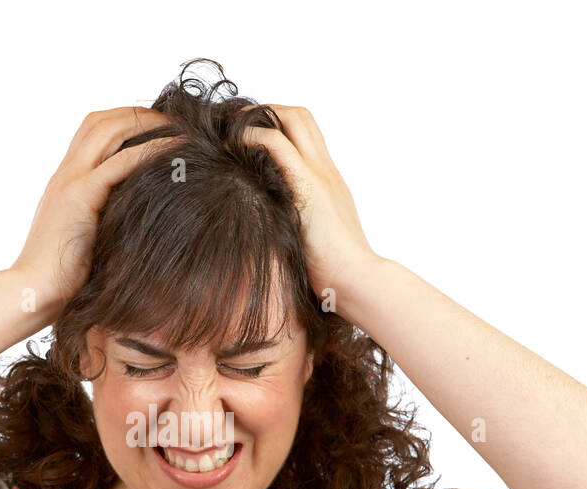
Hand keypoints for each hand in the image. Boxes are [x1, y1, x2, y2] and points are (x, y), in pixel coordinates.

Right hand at [10, 107, 177, 324]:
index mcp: (65, 182)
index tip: (157, 128)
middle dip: (138, 114)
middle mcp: (65, 175)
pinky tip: (174, 152)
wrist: (34, 291)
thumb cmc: (62, 278)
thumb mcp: (87, 239)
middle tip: (173, 120)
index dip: (124, 121)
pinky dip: (149, 151)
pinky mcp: (79, 197)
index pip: (92, 132)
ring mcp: (70, 182)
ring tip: (177, 128)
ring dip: (145, 124)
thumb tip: (140, 220)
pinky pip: (119, 163)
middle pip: (99, 121)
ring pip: (107, 130)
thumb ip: (104, 220)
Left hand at [240, 105, 383, 303]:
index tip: (248, 134)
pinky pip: (277, 144)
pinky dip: (252, 137)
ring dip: (258, 117)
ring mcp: (320, 174)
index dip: (277, 123)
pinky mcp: (308, 185)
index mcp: (327, 180)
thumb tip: (265, 224)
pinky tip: (232, 147)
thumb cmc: (332, 269)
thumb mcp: (310, 235)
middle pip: (301, 116)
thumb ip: (293, 219)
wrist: (356, 278)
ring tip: (230, 131)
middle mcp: (326, 169)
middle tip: (234, 125)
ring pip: (294, 118)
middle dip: (265, 110)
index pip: (306, 132)